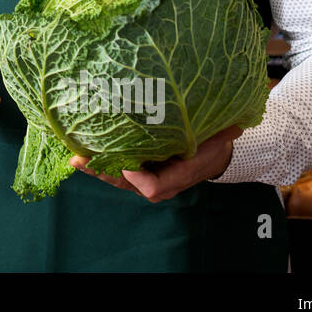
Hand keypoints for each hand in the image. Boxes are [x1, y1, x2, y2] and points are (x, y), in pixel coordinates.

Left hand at [70, 125, 241, 201]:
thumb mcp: (219, 137)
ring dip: (96, 166)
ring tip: (75, 156)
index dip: (137, 177)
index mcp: (178, 176)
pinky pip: (118, 168)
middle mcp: (160, 182)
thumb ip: (221, 131)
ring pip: (118, 177)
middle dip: (102, 171)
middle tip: (81, 160)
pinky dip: (101, 159)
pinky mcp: (140, 168)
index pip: (152, 187)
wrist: (216, 152)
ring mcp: (148, 177)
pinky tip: (82, 149)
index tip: (126, 164)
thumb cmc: (215, 142)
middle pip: (125, 183)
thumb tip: (235, 123)